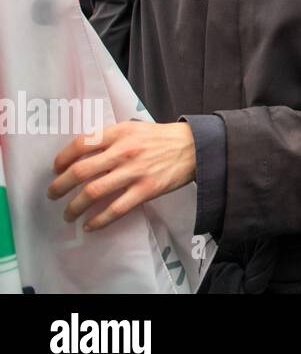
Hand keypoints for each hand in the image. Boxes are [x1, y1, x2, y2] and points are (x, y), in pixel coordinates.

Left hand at [48, 121, 195, 231]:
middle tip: (53, 194)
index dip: (62, 158)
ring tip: (68, 214)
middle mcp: (124, 151)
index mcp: (119, 133)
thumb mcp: (134, 128)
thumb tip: (83, 154)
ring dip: (75, 206)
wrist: (195, 146)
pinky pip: (116, 209)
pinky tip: (90, 225)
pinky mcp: (147, 189)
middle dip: (60, 186)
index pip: (81, 144)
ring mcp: (135, 171)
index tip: (55, 169)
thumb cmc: (161, 138)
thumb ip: (111, 138)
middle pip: (81, 171)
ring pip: (94, 192)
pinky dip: (99, 220)